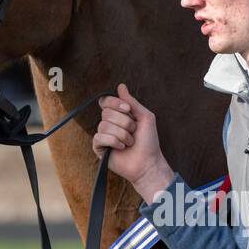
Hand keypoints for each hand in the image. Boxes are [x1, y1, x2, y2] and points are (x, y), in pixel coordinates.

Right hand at [93, 83, 172, 199]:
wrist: (148, 162)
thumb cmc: (149, 141)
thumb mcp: (144, 117)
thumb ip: (132, 102)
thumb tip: (121, 86)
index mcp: (118, 115)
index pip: (106, 101)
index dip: (115, 103)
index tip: (128, 110)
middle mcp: (109, 124)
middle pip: (106, 113)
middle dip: (124, 122)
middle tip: (133, 131)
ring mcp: (103, 136)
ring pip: (104, 125)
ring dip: (122, 134)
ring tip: (130, 142)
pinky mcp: (99, 148)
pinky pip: (99, 137)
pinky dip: (114, 142)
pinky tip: (122, 148)